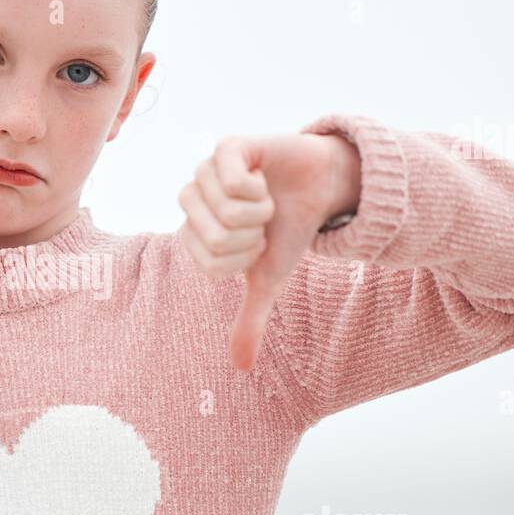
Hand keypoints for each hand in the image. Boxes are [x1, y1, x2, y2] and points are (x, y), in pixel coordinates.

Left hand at [177, 132, 358, 371]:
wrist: (321, 189)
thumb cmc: (288, 231)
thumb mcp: (268, 279)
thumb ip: (250, 318)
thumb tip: (241, 367)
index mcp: (193, 233)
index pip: (210, 263)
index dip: (243, 259)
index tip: (256, 245)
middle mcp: (192, 200)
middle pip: (212, 236)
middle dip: (250, 236)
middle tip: (261, 222)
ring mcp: (206, 171)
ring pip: (224, 208)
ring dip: (258, 211)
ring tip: (265, 201)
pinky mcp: (227, 147)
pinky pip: (232, 177)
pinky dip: (257, 187)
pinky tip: (264, 180)